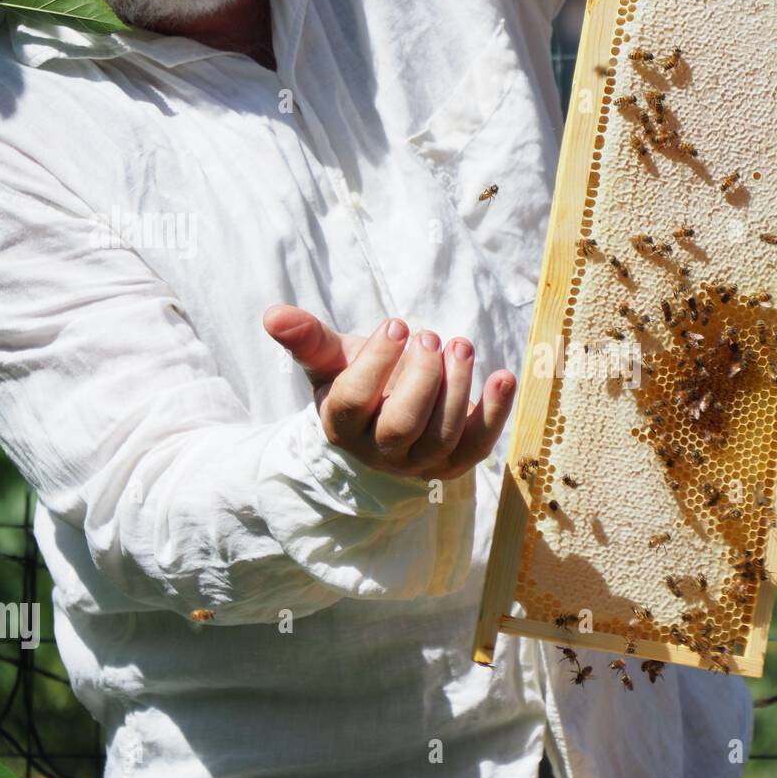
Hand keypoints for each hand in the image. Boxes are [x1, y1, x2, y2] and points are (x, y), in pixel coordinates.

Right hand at [263, 305, 516, 479]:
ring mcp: (421, 462)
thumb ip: (307, 339)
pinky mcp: (456, 462)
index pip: (353, 401)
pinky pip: (479, 444)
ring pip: (442, 435)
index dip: (376, 363)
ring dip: (457, 387)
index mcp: (342, 425)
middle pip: (402, 425)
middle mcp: (380, 451)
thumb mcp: (331, 359)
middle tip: (431, 336)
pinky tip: (503, 376)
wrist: (389, 412)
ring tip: (460, 346)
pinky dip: (495, 411)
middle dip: (421, 378)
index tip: (397, 324)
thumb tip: (273, 315)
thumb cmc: (358, 378)